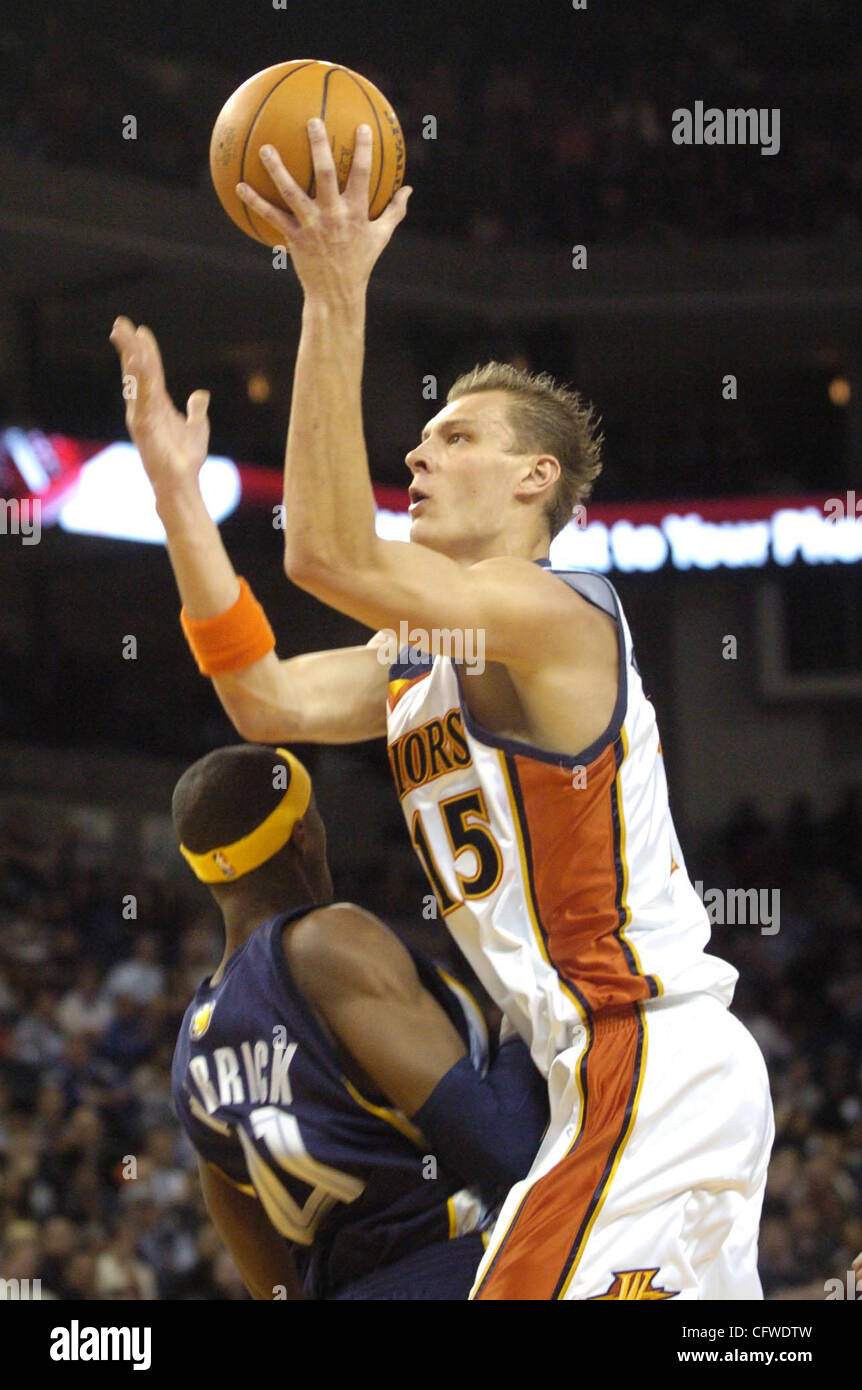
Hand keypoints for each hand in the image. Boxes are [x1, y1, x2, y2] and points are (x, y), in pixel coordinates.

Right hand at [109, 316, 209, 491]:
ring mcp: (141, 416)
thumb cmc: (185, 459)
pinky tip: (137, 362)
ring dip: (131, 356)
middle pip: (135, 371)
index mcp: (156, 405)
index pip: (150, 372)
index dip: (145, 351)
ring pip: (136, 380)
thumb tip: (200, 393)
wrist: (181, 483)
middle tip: (120, 322)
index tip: (141, 330)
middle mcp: (144, 407)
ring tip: (124, 334)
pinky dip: (139, 381)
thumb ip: (196, 409)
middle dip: (128, 346)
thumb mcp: (197, 427)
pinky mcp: (142, 427)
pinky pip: (141, 399)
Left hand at [236, 120, 411, 304]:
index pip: (362, 175)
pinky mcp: (294, 237)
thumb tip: (409, 189)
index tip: (362, 127)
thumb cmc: (360, 263)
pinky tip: (239, 186)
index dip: (363, 150)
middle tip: (312, 121)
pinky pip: (271, 216)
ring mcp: (312, 226)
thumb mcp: (381, 237)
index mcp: (356, 213)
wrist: (337, 294)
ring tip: (265, 148)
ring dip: (277, 169)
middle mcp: (334, 216)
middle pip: (326, 175)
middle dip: (319, 146)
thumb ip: (395, 211)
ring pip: (292, 192)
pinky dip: (255, 201)